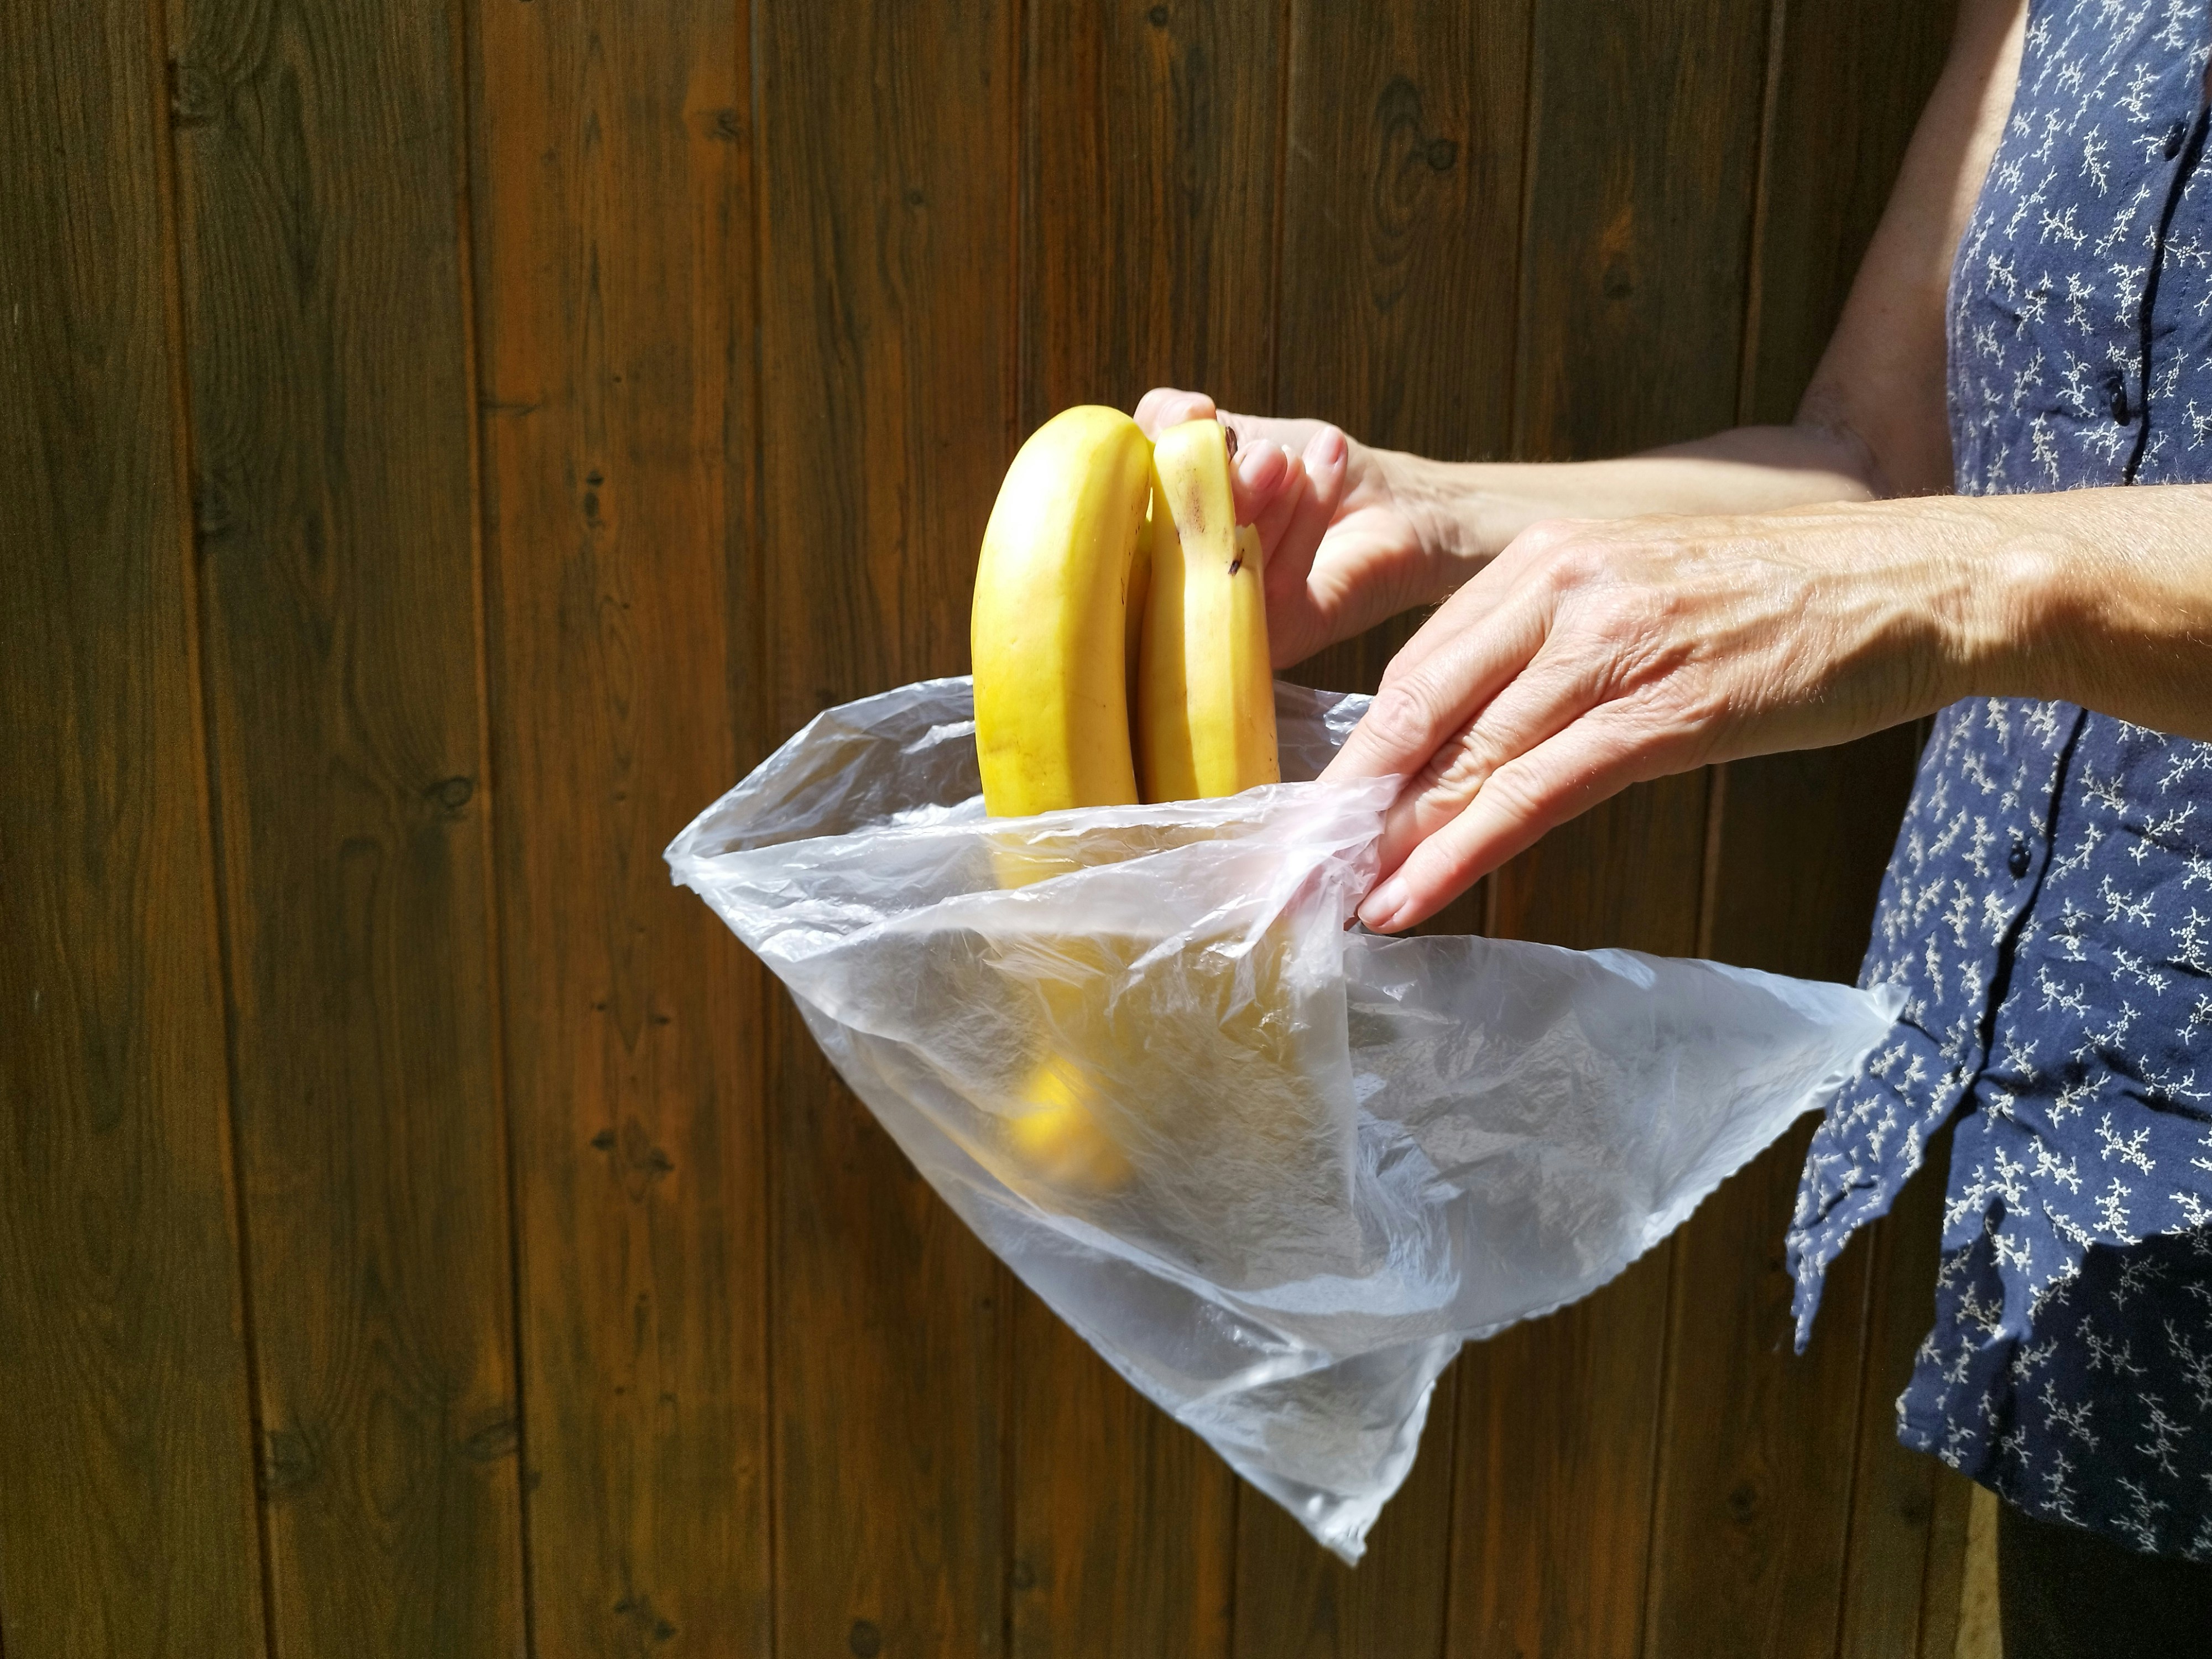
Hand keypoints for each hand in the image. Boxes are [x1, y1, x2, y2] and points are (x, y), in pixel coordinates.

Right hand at [1133, 387, 1449, 666]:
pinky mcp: (1278, 641)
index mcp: (1152, 536)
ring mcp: (1224, 622)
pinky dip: (1306, 511)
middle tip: (1266, 451)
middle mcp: (1177, 588)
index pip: (1116, 505)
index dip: (1151, 451)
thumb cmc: (1313, 472)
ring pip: (1217, 561)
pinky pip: (1273, 583)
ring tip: (1297, 458)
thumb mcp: (1243, 431)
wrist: (1403, 509)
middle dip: (1213, 483)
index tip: (1198, 411)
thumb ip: (1187, 423)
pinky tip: (1328, 462)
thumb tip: (1180, 418)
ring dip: (1268, 495)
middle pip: (1157, 544)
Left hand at [1322, 500, 2009, 931]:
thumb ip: (1552, 653)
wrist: (1911, 583)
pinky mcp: (1668, 713)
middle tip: (1298, 869)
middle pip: (1423, 708)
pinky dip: (1462, 853)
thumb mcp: (1642, 598)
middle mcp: (1564, 592)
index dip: (1359, 747)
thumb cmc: (1778, 599)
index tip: (1316, 809)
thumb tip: (1474, 741)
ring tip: (1337, 901)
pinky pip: (1536, 793)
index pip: (1420, 664)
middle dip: (1354, 799)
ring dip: (1394, 841)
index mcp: (1547, 560)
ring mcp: (1614, 650)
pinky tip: (1413, 895)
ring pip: (1469, 758)